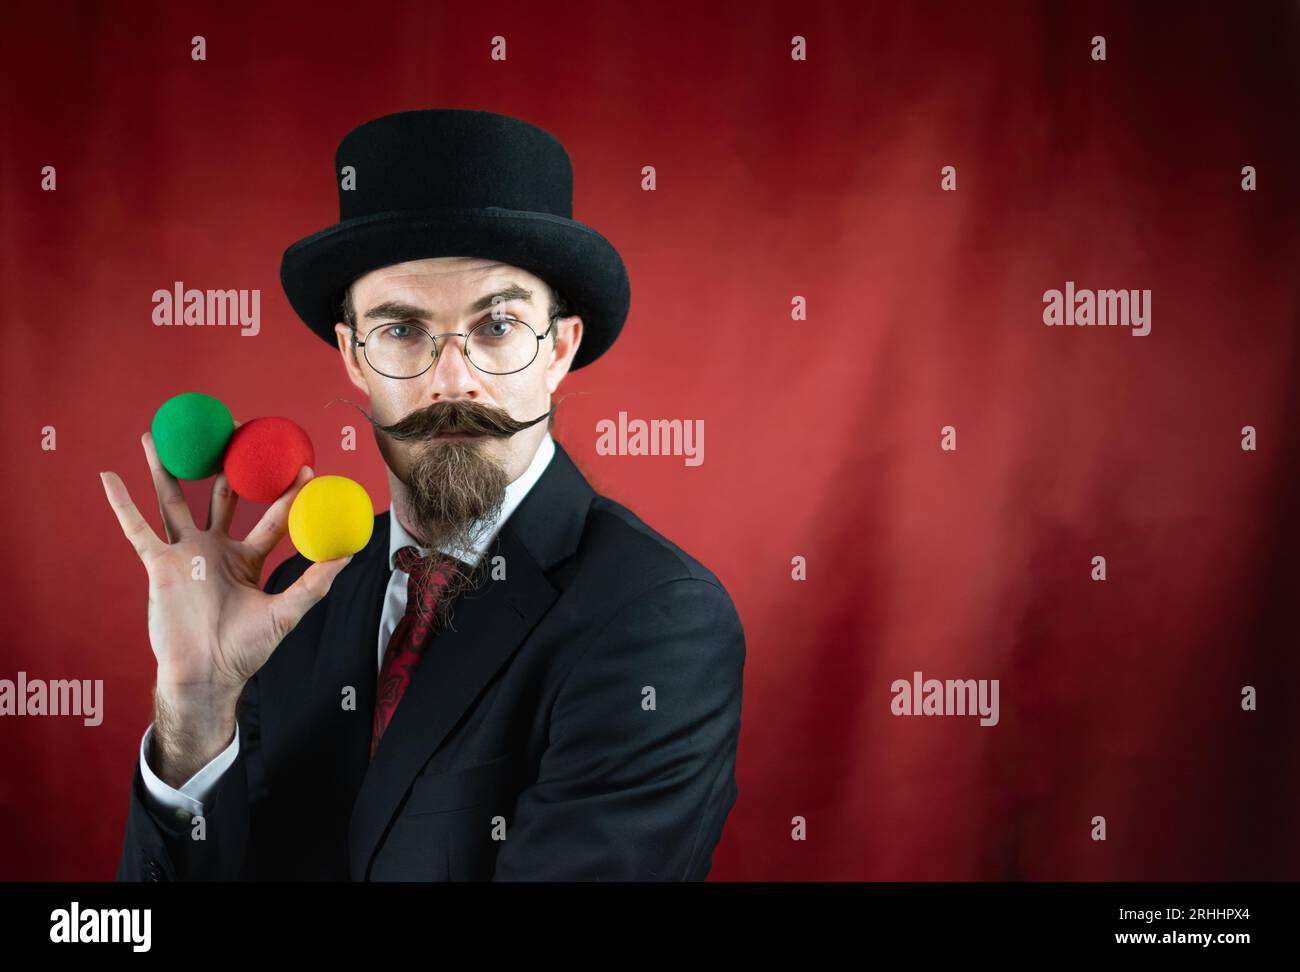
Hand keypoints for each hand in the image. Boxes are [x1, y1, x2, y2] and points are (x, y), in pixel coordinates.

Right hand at [100, 428, 351, 703]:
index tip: (305, 464)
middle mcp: (214, 550)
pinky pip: (136, 529)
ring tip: (158, 435)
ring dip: (163, 469)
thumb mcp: (287, 612)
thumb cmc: (246, 649)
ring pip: (173, 501)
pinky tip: (108, 476)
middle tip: (231, 428)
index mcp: (247, 558)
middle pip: (219, 496)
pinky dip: (121, 503)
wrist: (206, 675)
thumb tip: (349, 552)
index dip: (286, 491)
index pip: (270, 516)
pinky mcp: (158, 565)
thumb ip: (315, 581)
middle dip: (225, 463)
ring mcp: (185, 554)